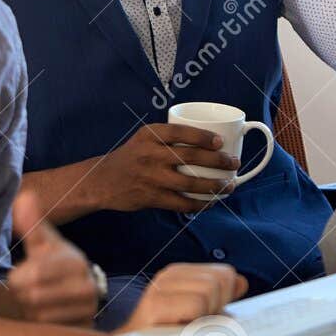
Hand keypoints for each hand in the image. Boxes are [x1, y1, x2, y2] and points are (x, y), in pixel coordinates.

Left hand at [4, 192, 99, 325]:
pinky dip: (39, 326)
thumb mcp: (43, 243)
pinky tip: (46, 315)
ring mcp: (88, 312)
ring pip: (38, 316)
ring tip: (37, 301)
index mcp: (76, 262)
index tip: (21, 273)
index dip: (18, 276)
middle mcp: (88, 288)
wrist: (78, 294)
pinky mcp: (83, 331)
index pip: (33, 273)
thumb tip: (24, 196)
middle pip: (32, 296)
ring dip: (29, 310)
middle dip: (22, 293)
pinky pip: (47, 332)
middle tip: (27, 289)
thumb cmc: (54, 264)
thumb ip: (31, 222)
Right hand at [89, 124, 239, 214]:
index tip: (220, 141)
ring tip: (229, 186)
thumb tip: (208, 143)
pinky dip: (199, 204)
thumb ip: (168, 138)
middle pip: (190, 157)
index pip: (180, 132)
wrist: (102, 180)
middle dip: (218, 161)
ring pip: (190, 183)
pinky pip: (181, 203)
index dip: (203, 136)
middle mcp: (150, 154)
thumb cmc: (131, 157)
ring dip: (214, 186)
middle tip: (234, 163)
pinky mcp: (151, 197)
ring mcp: (150, 177)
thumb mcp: (144, 139)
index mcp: (149, 134)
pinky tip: (211, 203)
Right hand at [119, 264, 247, 330]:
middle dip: (217, 305)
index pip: (225, 273)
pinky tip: (180, 329)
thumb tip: (241, 282)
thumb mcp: (195, 312)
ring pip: (211, 290)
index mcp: (180, 273)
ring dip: (206, 315)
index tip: (208, 315)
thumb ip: (218, 295)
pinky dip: (195, 319)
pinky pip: (197, 304)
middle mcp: (170, 275)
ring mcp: (160, 288)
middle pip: (222, 279)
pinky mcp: (155, 303)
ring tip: (186, 327)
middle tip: (196, 324)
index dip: (225, 298)